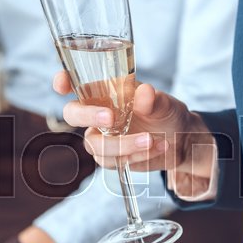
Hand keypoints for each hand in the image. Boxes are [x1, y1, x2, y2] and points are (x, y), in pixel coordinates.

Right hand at [54, 71, 214, 175]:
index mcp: (105, 91)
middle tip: (110, 119)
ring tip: (151, 140)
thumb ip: (153, 100)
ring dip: (124, 144)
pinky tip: (157, 147)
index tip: (61, 83)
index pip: (75, 83)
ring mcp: (102, 137)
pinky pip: (114, 161)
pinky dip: (136, 155)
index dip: (63, 81)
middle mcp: (97, 113)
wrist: (180, 141)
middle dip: (88, 116)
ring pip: (96, 145)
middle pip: (73, 114)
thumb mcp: (166, 104)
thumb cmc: (166, 114)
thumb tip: (144, 93)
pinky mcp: (111, 158)